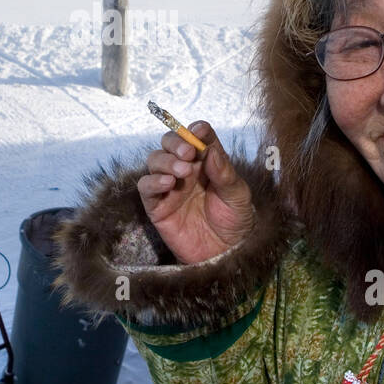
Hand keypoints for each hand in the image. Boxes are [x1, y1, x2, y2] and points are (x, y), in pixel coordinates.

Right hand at [138, 121, 255, 264]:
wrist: (226, 254)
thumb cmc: (234, 222)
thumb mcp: (238, 195)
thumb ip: (224, 172)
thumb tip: (210, 149)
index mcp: (207, 162)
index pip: (197, 137)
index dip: (197, 130)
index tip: (200, 131)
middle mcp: (185, 170)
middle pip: (170, 143)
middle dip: (176, 143)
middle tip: (189, 152)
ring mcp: (169, 187)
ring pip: (155, 160)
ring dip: (166, 161)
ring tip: (183, 172)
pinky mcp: (157, 206)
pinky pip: (145, 187)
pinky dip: (153, 181)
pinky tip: (168, 184)